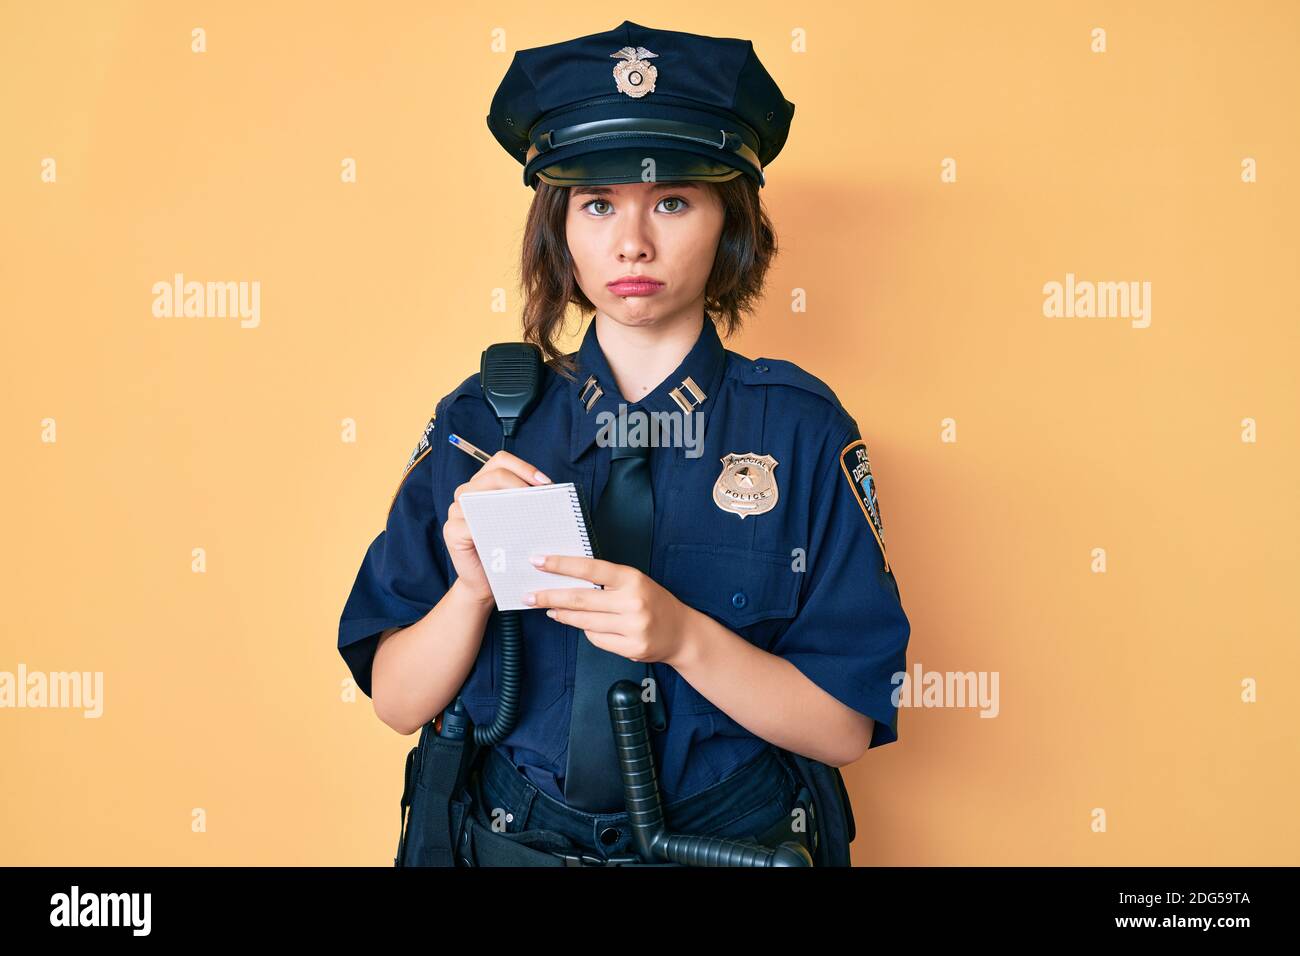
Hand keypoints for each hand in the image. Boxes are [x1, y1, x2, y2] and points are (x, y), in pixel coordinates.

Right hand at [443, 450, 550, 605]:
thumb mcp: (518, 520)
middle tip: (543, 501)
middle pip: (495, 474)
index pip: (500, 461)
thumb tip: (550, 491)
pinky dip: (494, 528)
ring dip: (511, 504)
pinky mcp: (451, 531)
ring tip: (530, 517)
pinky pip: (473, 523)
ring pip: (483, 495)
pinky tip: (510, 537)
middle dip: (523, 485)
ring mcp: (455, 511)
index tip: (545, 483)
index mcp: (482, 484)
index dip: (524, 467)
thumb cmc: (505, 550)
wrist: (486, 583)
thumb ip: (526, 502)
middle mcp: (466, 493)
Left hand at [523, 555, 695, 667]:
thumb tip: (565, 579)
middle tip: (529, 596)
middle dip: (549, 597)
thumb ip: (606, 581)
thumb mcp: (634, 582)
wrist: (682, 633)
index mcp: (632, 578)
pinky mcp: (631, 648)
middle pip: (580, 599)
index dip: (561, 564)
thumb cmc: (653, 603)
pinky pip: (596, 639)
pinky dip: (587, 632)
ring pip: (584, 622)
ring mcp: (633, 627)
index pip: (590, 568)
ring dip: (563, 616)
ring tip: (551, 610)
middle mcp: (633, 602)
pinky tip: (587, 626)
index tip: (538, 561)